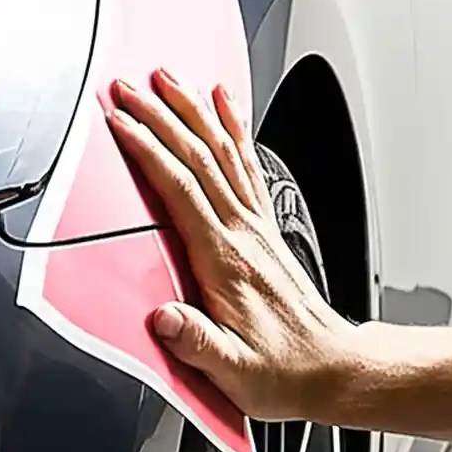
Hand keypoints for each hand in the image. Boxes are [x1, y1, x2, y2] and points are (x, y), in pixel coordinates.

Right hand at [107, 69, 358, 421]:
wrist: (331, 370)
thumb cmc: (280, 370)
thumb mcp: (233, 371)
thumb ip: (196, 343)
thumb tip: (165, 319)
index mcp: (224, 261)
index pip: (180, 188)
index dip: (148, 149)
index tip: (120, 122)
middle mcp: (243, 234)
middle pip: (198, 157)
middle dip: (161, 115)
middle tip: (130, 86)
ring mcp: (256, 228)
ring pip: (222, 152)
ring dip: (193, 111)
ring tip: (170, 80)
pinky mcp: (264, 230)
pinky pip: (246, 166)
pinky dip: (234, 130)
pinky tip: (225, 108)